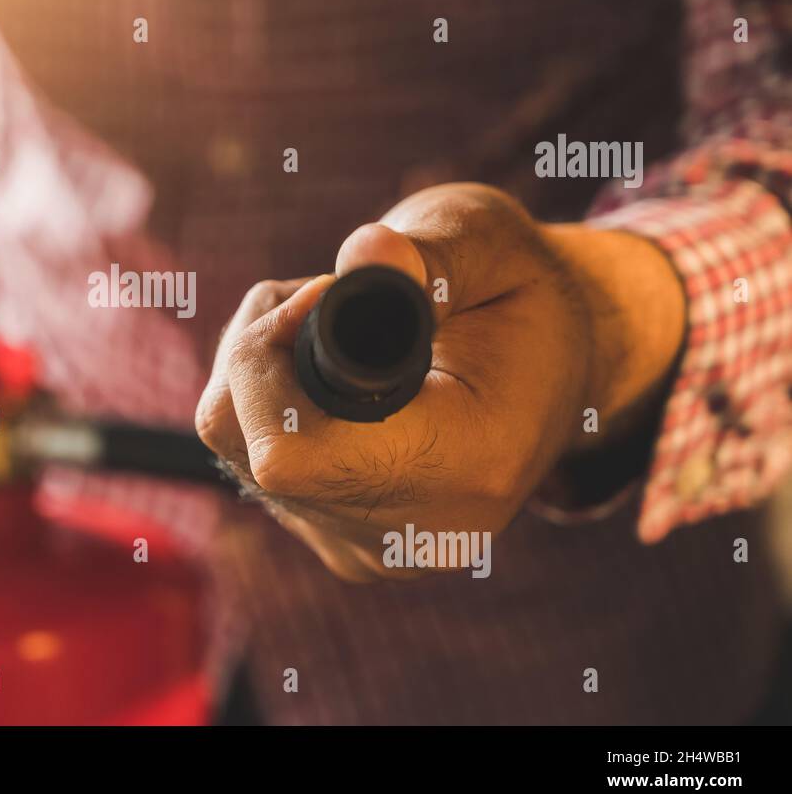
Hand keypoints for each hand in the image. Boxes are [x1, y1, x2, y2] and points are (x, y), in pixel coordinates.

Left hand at [195, 183, 684, 580]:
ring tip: (327, 319)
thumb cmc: (523, 294)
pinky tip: (320, 368)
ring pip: (240, 453)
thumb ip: (431, 250)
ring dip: (256, 371)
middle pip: (254, 449)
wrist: (553, 365)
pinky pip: (254, 467)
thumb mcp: (490, 245)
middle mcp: (416, 532)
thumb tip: (361, 255)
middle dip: (259, 351)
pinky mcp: (343, 542)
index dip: (269, 361)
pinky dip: (263, 404)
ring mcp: (373, 549)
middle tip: (321, 289)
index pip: (294, 453)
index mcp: (468, 467)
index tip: (315, 290)